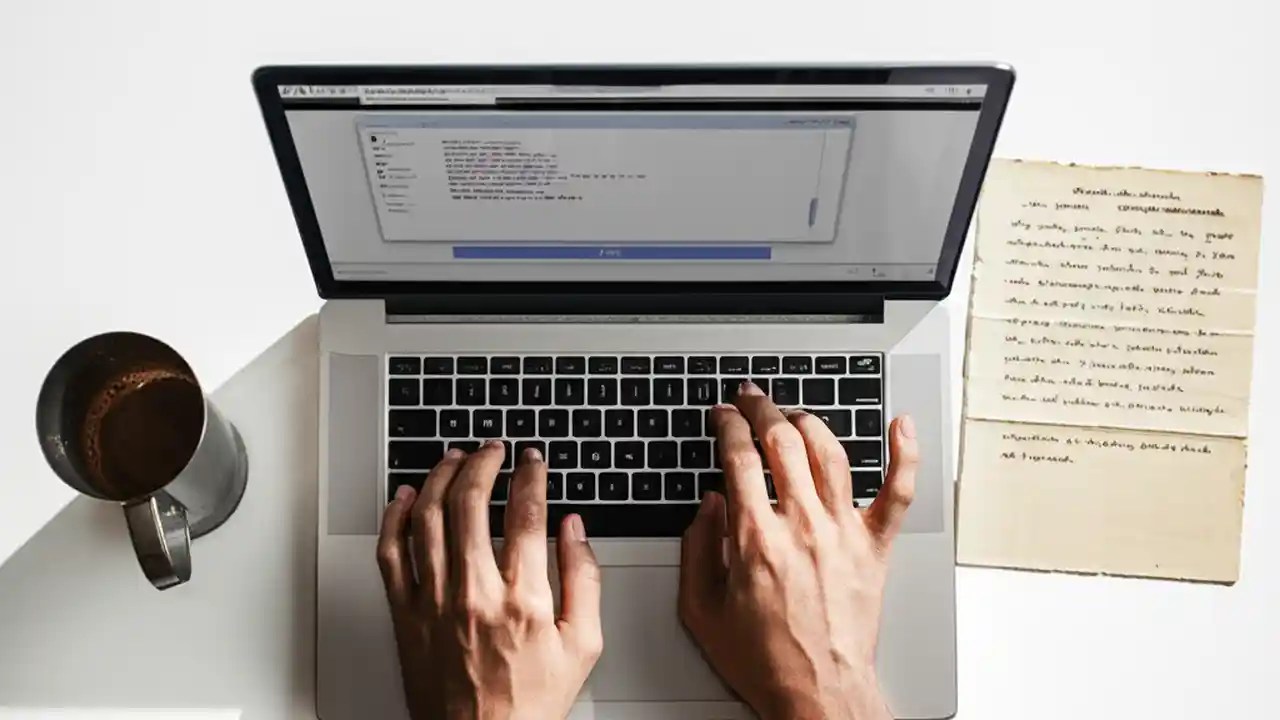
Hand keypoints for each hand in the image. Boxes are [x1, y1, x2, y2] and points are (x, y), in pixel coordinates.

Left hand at [377, 442, 602, 719]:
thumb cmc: (528, 705)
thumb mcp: (583, 646)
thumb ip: (584, 580)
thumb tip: (574, 530)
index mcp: (522, 600)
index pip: (527, 514)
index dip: (531, 476)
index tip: (532, 461)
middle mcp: (474, 593)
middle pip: (472, 503)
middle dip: (485, 463)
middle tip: (493, 450)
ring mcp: (433, 602)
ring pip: (429, 517)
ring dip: (442, 477)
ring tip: (455, 458)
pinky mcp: (405, 614)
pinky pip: (390, 553)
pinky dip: (395, 517)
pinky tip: (407, 497)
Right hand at [679, 382, 917, 719]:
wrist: (820, 695)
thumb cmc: (765, 661)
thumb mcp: (701, 610)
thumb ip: (697, 549)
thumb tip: (710, 505)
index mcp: (755, 539)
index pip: (738, 458)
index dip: (727, 426)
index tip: (722, 415)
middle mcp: (802, 526)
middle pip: (782, 442)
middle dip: (761, 410)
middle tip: (751, 399)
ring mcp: (843, 533)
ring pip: (830, 454)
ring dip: (808, 422)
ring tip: (794, 414)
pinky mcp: (875, 547)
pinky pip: (898, 492)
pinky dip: (904, 453)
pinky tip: (902, 425)